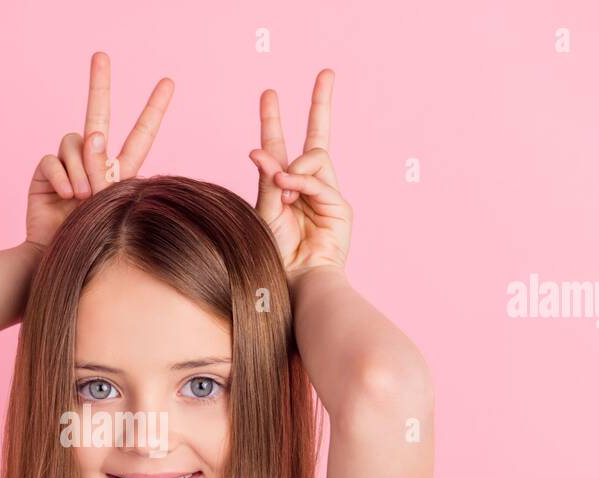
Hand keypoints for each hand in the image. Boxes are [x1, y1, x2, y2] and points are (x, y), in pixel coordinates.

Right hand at [25, 52, 173, 250]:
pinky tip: (66, 196)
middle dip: (99, 83)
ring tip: (83, 196)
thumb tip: (93, 137)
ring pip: (75, 141)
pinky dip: (62, 175)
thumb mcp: (111, 209)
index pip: (140, 135)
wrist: (56, 262)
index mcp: (118, 171)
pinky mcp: (46, 173)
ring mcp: (67, 166)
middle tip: (101, 55)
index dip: (153, 109)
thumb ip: (105, 174)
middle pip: (98, 114)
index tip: (168, 82)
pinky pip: (53, 158)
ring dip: (81, 166)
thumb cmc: (92, 244)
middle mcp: (92, 162)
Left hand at [248, 69, 351, 281]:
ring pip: (315, 158)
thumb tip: (258, 150)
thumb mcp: (263, 212)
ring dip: (295, 169)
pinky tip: (288, 190)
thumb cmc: (273, 255)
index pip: (277, 145)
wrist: (294, 284)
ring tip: (282, 189)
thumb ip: (266, 180)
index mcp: (282, 186)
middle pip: (317, 137)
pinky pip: (319, 184)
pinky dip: (302, 184)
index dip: (272, 119)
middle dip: (321, 103)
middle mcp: (306, 187)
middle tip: (326, 72)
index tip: (269, 93)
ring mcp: (326, 196)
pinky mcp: (340, 209)